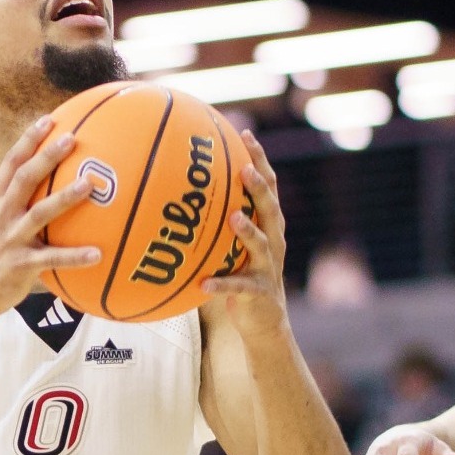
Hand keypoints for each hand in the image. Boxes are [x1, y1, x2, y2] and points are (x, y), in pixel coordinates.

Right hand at [0, 117, 101, 322]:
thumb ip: (14, 202)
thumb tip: (45, 183)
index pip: (10, 164)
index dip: (28, 140)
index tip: (48, 120)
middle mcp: (1, 215)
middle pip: (24, 179)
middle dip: (47, 157)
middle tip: (71, 139)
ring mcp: (10, 239)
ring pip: (39, 213)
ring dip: (64, 198)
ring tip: (88, 185)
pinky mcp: (21, 265)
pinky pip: (52, 259)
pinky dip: (75, 256)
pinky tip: (98, 254)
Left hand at [202, 131, 288, 334]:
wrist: (264, 321)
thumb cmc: (242, 275)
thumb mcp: (233, 244)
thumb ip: (218, 219)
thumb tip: (180, 192)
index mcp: (268, 226)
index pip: (269, 186)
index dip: (260, 160)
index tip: (246, 134)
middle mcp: (274, 242)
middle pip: (271, 209)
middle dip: (260, 188)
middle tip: (245, 170)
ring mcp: (268, 267)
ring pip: (261, 245)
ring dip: (248, 231)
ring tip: (234, 218)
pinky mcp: (259, 292)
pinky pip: (238, 286)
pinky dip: (222, 284)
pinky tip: (204, 283)